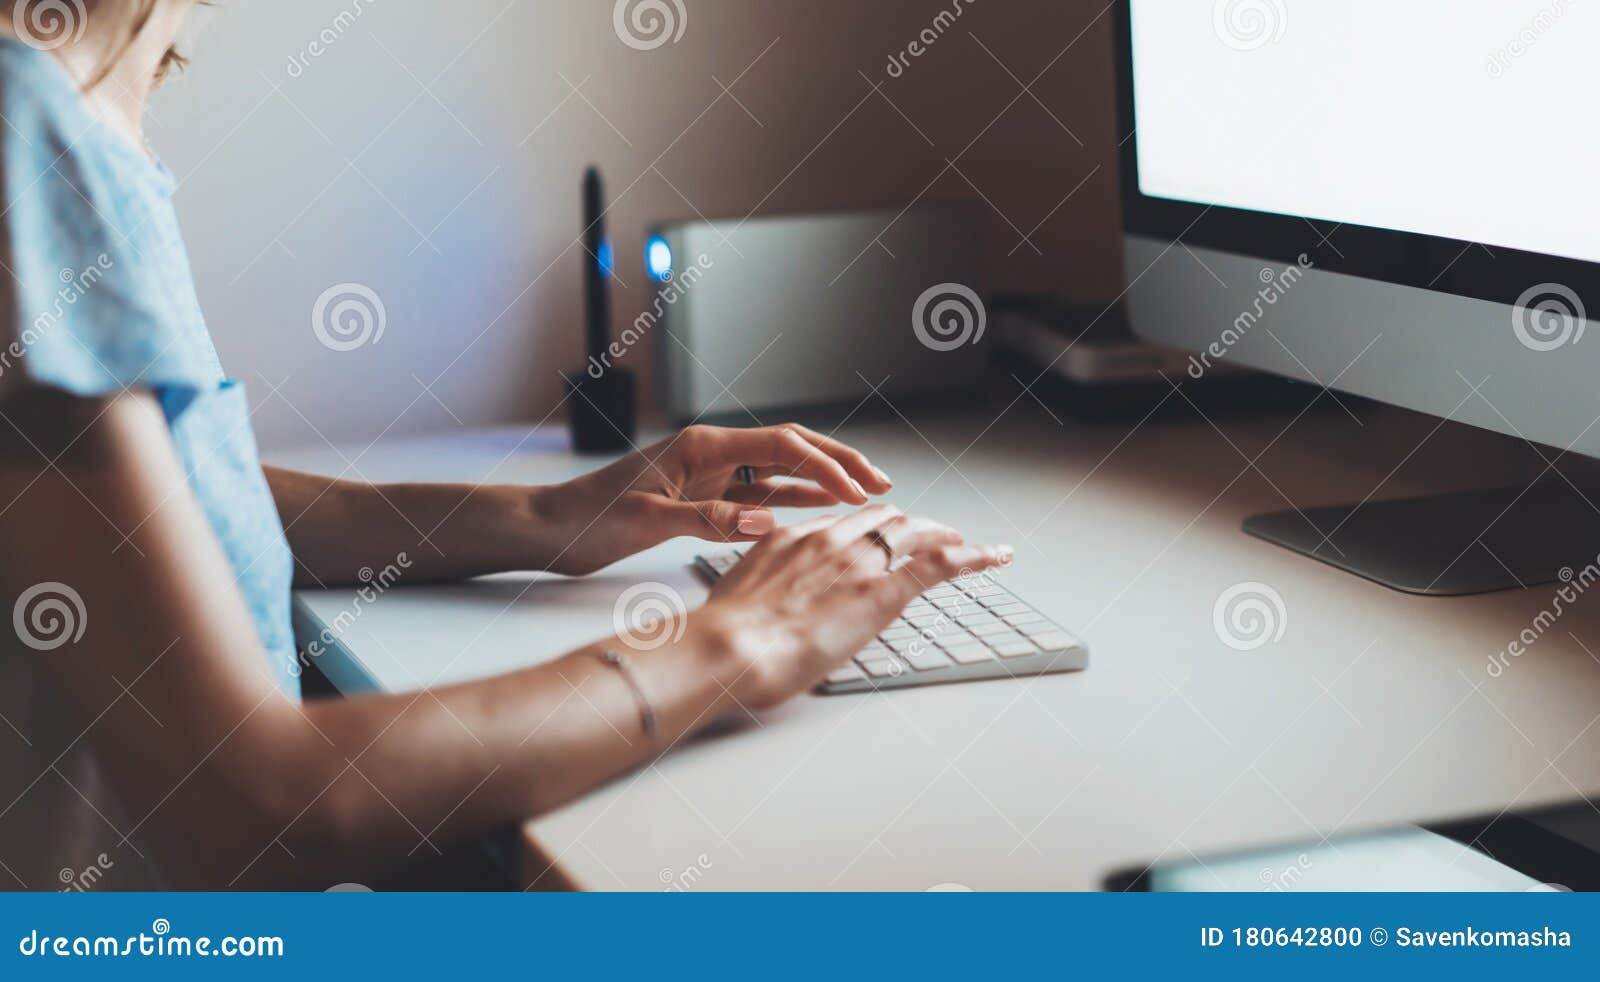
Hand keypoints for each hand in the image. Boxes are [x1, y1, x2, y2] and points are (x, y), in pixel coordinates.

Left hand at [533, 424, 892, 574]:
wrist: (553, 528)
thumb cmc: (590, 516)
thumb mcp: (648, 518)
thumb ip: (709, 520)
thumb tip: (767, 524)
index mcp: (702, 446)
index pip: (781, 445)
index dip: (825, 465)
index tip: (857, 489)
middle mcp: (712, 455)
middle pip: (790, 450)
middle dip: (837, 463)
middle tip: (879, 483)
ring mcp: (710, 477)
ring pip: (780, 474)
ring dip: (821, 484)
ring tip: (863, 497)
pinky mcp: (704, 500)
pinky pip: (760, 498)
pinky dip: (792, 504)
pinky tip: (818, 512)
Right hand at [695, 505, 1013, 708]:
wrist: (730, 646)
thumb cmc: (722, 638)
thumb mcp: (737, 602)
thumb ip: (760, 596)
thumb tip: (764, 613)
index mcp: (789, 540)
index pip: (841, 523)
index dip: (867, 528)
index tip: (878, 535)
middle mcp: (828, 540)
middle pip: (882, 519)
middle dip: (910, 526)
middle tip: (931, 537)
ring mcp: (858, 562)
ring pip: (914, 533)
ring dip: (942, 536)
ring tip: (964, 544)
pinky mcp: (884, 590)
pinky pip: (940, 564)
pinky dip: (972, 556)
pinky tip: (993, 556)